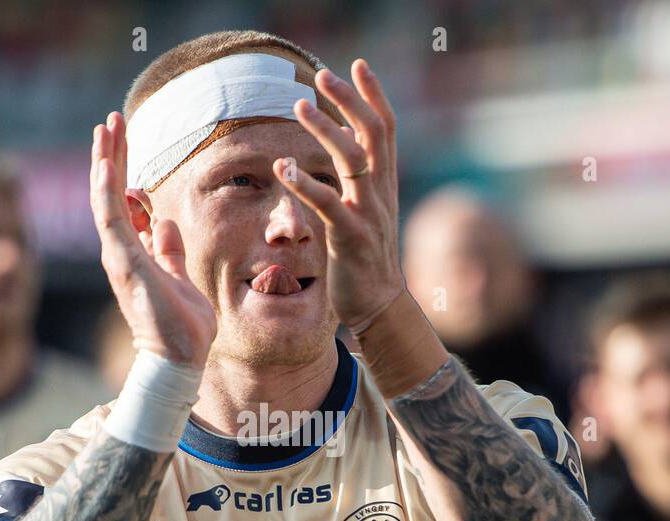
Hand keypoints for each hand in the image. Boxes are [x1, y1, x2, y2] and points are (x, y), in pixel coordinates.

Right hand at [91, 112, 216, 368]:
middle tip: (110, 119)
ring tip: (106, 127)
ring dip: (105, 161)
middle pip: (109, 194)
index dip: (121, 169)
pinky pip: (111, 220)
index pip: (122, 202)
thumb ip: (168, 250)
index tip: (122, 138)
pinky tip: (107, 162)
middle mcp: (120, 252)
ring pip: (105, 199)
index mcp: (133, 253)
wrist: (180, 358)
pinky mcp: (125, 263)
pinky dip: (107, 190)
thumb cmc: (181, 325)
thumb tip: (165, 223)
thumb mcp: (179, 275)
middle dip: (110, 154)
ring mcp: (119, 257)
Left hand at [278, 59, 404, 333]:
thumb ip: (357, 175)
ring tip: (299, 106)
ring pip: (353, 160)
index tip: (358, 65)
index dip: (374, 95)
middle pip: (373, 134)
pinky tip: (283, 166)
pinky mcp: (351, 238)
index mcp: (384, 184)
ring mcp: (368, 215)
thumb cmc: (365, 258)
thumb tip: (342, 135)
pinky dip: (305, 184)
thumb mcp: (365, 209)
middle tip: (324, 75)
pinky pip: (328, 205)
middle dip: (351, 100)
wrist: (380, 306)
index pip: (385, 129)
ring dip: (325, 130)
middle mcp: (381, 193)